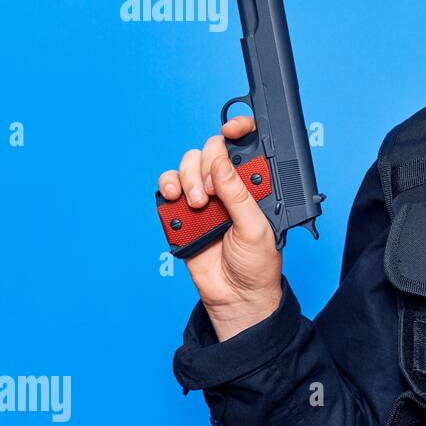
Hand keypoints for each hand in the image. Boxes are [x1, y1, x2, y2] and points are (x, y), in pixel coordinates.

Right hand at [157, 115, 282, 340]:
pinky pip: (168, 188)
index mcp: (254, 186)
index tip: (231, 128)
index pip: (246, 147)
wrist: (235, 297)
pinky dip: (168, 187)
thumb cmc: (257, 264)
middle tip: (211, 192)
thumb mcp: (256, 228)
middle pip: (210, 151)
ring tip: (197, 203)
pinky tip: (177, 199)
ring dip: (187, 177)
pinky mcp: (182, 213)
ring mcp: (204, 198)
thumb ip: (238, 194)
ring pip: (187, 165)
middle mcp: (228, 187)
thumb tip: (221, 163)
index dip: (239, 131)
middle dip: (207, 164)